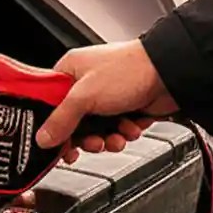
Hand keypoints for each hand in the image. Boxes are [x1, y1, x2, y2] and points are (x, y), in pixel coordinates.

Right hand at [35, 39, 178, 163]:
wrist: (169, 74)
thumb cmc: (130, 69)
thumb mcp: (85, 96)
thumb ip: (61, 119)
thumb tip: (43, 138)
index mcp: (70, 71)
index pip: (48, 102)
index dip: (50, 125)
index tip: (53, 142)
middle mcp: (86, 83)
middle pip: (72, 122)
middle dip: (84, 138)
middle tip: (91, 143)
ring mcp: (106, 96)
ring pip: (95, 130)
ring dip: (106, 139)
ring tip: (114, 137)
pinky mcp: (124, 108)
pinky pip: (114, 130)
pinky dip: (122, 133)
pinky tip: (129, 128)